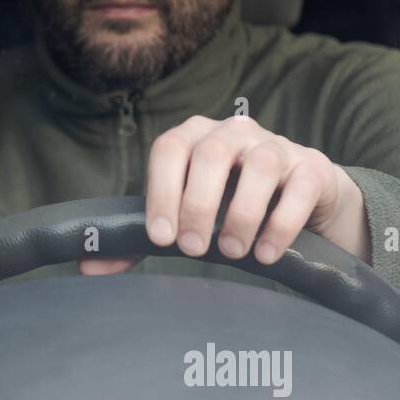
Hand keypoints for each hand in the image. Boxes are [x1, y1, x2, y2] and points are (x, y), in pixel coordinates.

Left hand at [79, 115, 369, 275]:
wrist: (299, 199)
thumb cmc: (227, 205)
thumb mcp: (184, 216)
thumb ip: (139, 240)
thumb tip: (87, 268)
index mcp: (194, 136)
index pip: (169, 148)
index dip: (161, 190)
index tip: (160, 237)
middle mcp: (234, 132)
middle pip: (210, 153)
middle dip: (198, 203)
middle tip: (192, 249)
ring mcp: (277, 146)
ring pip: (258, 165)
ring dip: (241, 213)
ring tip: (232, 253)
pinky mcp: (312, 168)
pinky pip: (298, 186)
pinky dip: (282, 222)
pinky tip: (266, 253)